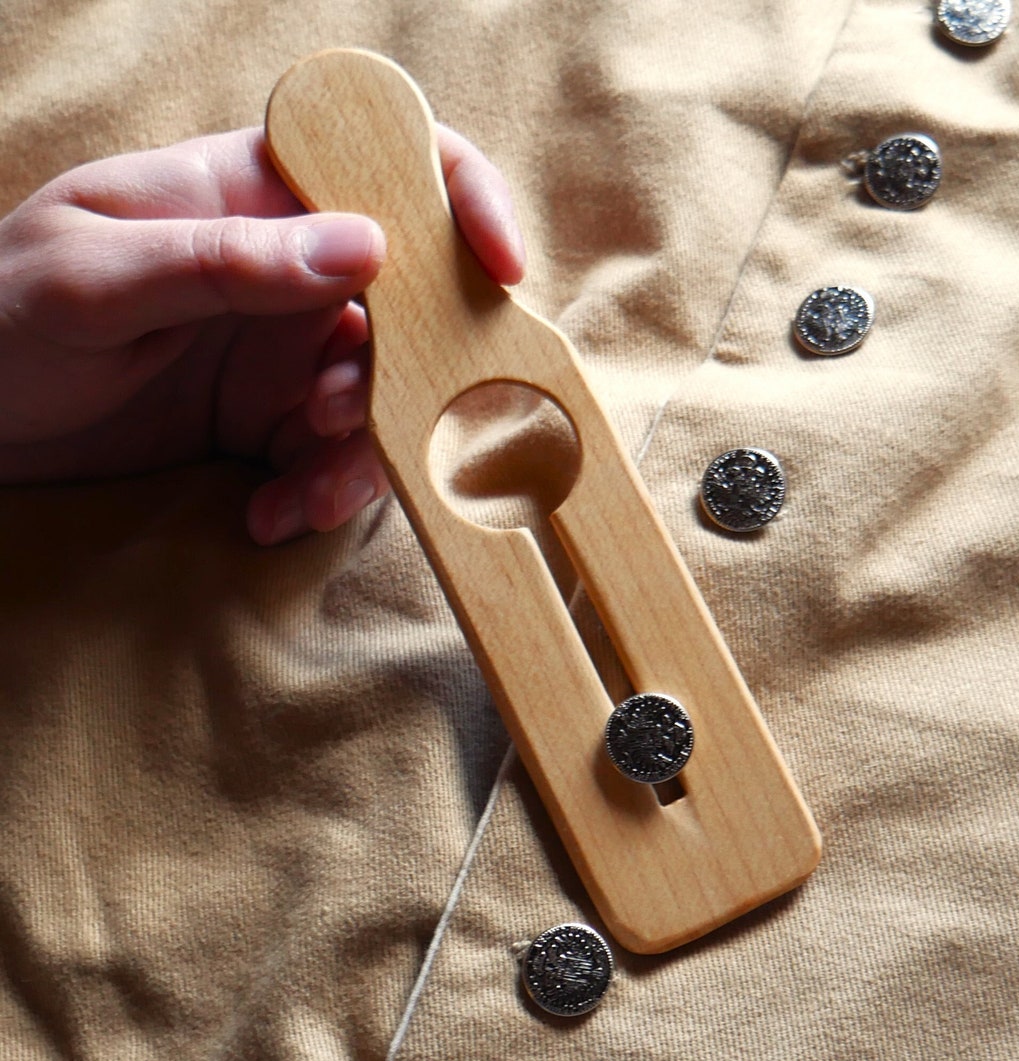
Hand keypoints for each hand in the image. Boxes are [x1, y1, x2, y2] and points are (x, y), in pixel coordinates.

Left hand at [0, 126, 524, 543]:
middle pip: (409, 301)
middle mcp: (287, 269)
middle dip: (405, 369)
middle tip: (338, 416)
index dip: (461, 202)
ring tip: (303, 491)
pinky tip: (271, 513)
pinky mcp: (270, 420)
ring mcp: (284, 349)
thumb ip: (228, 260)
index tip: (499, 268)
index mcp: (251, 193)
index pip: (386, 165)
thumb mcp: (96, 278)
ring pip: (383, 391)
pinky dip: (320, 491)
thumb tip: (367, 248)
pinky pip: (335, 454)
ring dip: (363, 448)